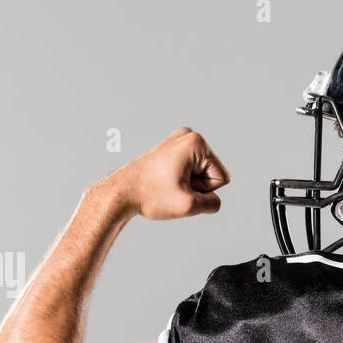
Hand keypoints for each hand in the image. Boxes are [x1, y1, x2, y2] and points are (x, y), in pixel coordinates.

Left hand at [105, 127, 229, 219]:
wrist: (122, 193)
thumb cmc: (150, 195)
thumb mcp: (188, 206)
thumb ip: (213, 204)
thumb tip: (214, 200)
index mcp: (196, 143)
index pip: (220, 178)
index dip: (202, 191)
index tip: (179, 188)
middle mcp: (189, 136)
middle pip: (212, 174)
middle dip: (195, 187)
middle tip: (171, 187)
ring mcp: (180, 140)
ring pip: (201, 175)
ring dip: (188, 186)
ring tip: (166, 184)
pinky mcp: (173, 149)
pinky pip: (191, 172)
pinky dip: (181, 181)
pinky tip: (164, 182)